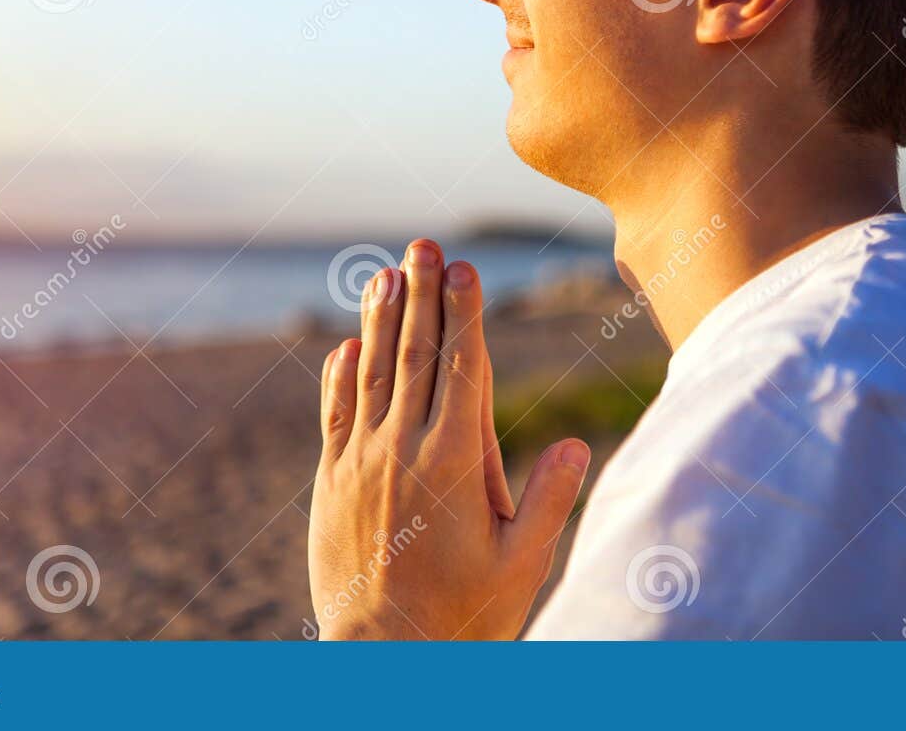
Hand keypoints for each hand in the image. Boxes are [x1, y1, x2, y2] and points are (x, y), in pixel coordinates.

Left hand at [307, 238, 590, 638]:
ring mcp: (360, 463)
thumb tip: (574, 446)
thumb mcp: (521, 565)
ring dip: (380, 319)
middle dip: (422, 295)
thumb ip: (548, 502)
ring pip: (371, 374)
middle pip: (414, 356)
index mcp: (454, 464)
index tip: (464, 269)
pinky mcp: (332, 483)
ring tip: (386, 272)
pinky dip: (340, 376)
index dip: (463, 314)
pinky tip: (346, 344)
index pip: (461, 370)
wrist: (382, 660)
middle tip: (423, 245)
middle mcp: (402, 450)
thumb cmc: (464, 617)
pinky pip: (335, 416)